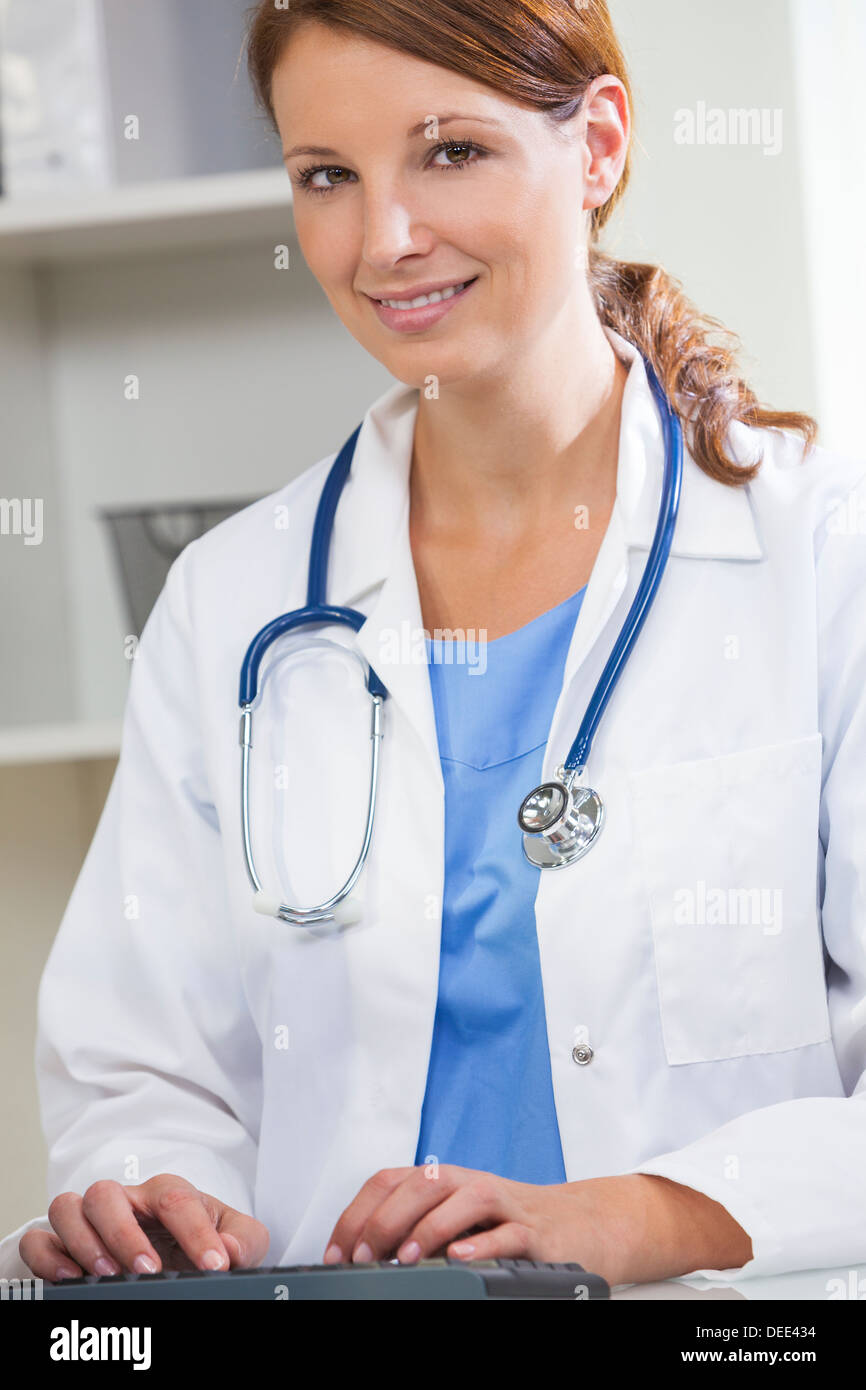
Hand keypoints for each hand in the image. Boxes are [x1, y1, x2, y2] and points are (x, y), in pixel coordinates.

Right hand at [20, 1174, 269, 1282]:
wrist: (174, 1254)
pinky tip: (71, 1278)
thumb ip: (243, 1241)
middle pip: (108, 1192)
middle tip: (149, 1270)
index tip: (213, 1265)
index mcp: (169, 1194)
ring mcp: (91, 1220)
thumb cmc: (201, 1241)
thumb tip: (227, 1250)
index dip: (196, 1233)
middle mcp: (126, 1201)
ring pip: (68, 1206)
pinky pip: (39, 1238)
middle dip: (125, 1232)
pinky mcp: (63, 1244)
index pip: (178, 1199)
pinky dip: (48, 1255)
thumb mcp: (234, 1242)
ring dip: (84, 1240)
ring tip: (107, 1274)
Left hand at [322, 1165, 752, 1285]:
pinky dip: (482, 1243)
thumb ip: (417, 1228)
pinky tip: (461, 1258)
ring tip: (403, 1256)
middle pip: (420, 1185)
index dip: (358, 1213)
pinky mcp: (534, 1231)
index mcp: (444, 1181)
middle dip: (383, 1221)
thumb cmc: (510, 1224)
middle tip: (362, 1257)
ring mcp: (503, 1204)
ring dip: (427, 1228)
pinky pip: (507, 1232)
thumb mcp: (457, 1222)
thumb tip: (361, 1257)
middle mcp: (469, 1184)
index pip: (389, 1181)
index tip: (337, 1251)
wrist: (580, 1224)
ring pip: (462, 1199)